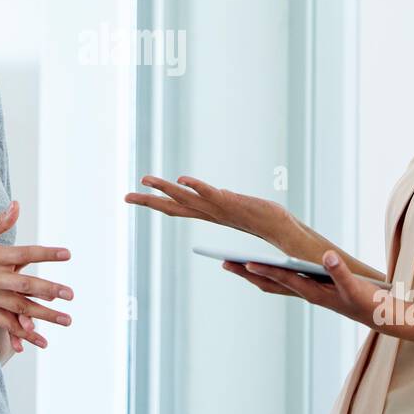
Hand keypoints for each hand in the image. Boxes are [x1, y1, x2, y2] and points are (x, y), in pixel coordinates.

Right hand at [0, 201, 72, 350]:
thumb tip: (17, 205)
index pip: (25, 254)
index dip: (46, 254)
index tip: (67, 254)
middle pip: (26, 284)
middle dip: (50, 290)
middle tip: (71, 294)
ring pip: (20, 308)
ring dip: (45, 315)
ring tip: (66, 320)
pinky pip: (6, 324)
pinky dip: (22, 334)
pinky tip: (40, 341)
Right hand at [124, 174, 291, 244]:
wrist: (287, 233)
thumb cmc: (267, 221)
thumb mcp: (239, 208)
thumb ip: (223, 201)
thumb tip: (215, 193)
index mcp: (210, 215)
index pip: (177, 209)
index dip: (155, 203)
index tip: (135, 197)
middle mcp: (211, 214)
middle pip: (173, 207)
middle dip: (148, 201)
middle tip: (126, 196)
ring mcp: (220, 209)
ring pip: (186, 199)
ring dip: (165, 189)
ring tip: (146, 179)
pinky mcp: (233, 204)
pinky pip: (211, 194)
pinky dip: (196, 187)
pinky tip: (182, 179)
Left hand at [221, 251, 390, 327]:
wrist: (382, 318)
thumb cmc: (370, 303)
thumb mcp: (358, 288)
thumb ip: (341, 272)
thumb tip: (326, 255)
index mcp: (315, 293)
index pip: (284, 279)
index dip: (265, 270)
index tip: (244, 262)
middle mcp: (307, 294)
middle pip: (271, 284)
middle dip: (247, 273)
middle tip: (223, 262)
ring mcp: (310, 294)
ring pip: (276, 285)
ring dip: (255, 275)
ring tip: (236, 264)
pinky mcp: (315, 292)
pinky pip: (287, 283)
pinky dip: (272, 275)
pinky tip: (266, 268)